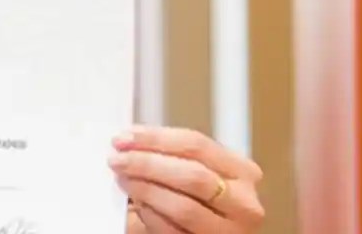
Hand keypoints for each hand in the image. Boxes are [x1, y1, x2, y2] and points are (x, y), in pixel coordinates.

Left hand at [110, 126, 264, 232]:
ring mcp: (229, 231)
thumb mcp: (196, 171)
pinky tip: (138, 207)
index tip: (125, 137)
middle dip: (148, 164)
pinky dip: (151, 217)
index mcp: (242, 171)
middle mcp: (243, 202)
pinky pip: (174, 232)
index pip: (196, 144)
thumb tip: (129, 141)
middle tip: (118, 159)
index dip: (156, 138)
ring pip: (184, 207)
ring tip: (123, 180)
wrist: (205, 232)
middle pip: (193, 175)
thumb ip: (171, 156)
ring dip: (146, 191)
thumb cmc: (199, 199)